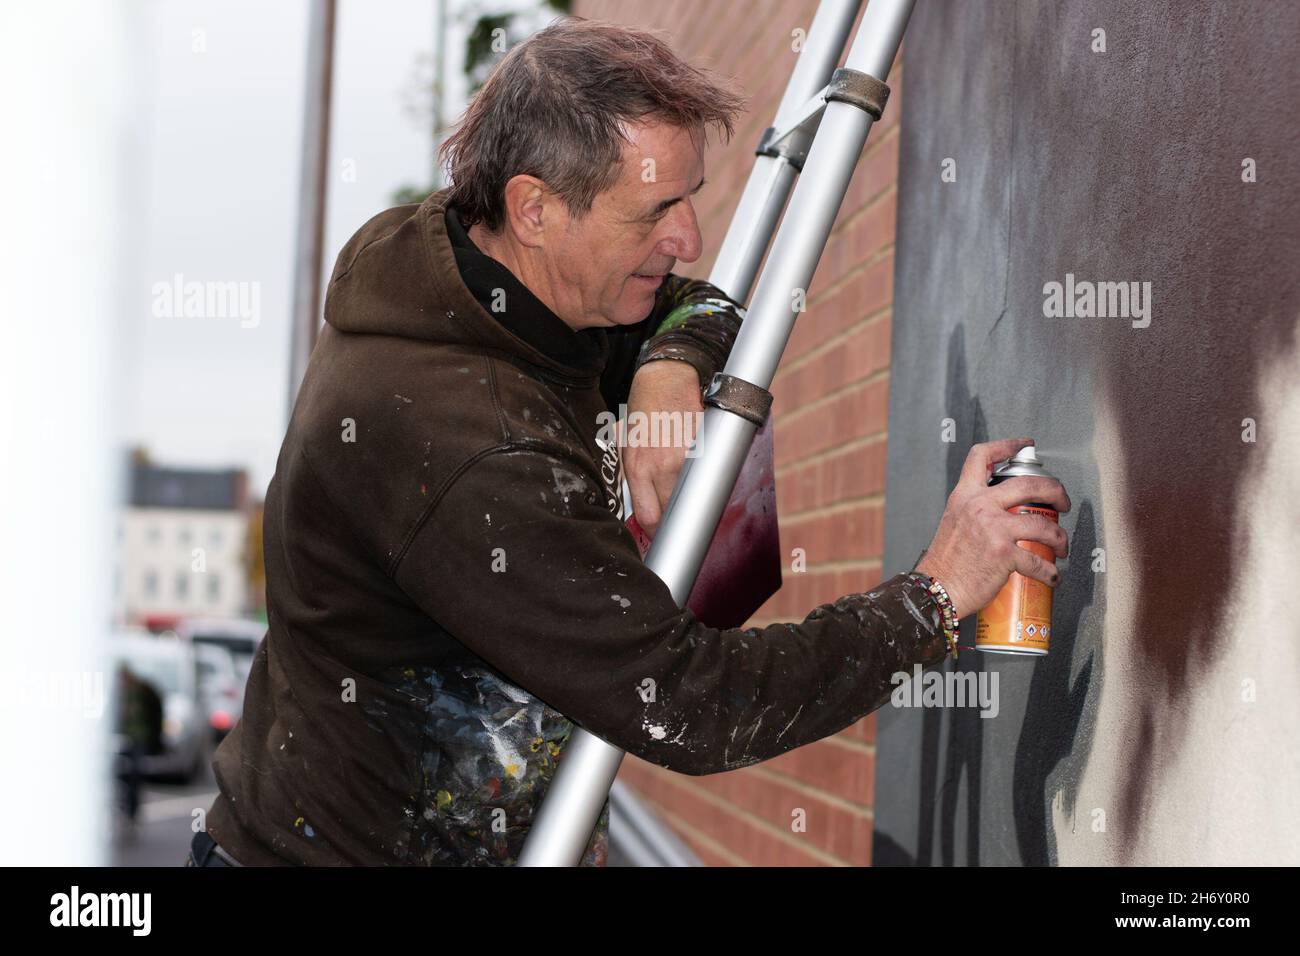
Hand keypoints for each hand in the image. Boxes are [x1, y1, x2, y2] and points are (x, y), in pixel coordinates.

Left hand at [622, 360, 703, 537]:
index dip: (656, 533)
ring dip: (692, 499)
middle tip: (677, 519)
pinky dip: (707, 477)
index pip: (649, 517)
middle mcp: (661, 466)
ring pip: (693, 496)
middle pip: (674, 513)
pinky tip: (703, 472)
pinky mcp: (706, 446)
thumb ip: (636, 478)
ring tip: (690, 495)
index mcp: (637, 468)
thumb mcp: (628, 447)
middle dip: (676, 520)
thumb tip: (648, 508)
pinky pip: (708, 473)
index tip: (660, 536)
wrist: (665, 378)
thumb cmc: (643, 411)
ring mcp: (686, 456)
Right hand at [914, 438, 1071, 616]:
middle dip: (1056, 491)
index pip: (983, 457)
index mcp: (964, 496)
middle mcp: (979, 506)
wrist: (936, 590)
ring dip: (1060, 537)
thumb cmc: (945, 563)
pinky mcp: (1004, 554)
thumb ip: (975, 511)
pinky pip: (1039, 561)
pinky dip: (1050, 571)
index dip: (1008, 445)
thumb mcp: (954, 522)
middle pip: (1030, 484)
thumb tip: (1003, 512)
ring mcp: (994, 528)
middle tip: (1062, 502)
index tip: (1024, 445)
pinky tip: (1051, 576)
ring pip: (1044, 525)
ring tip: (1060, 546)